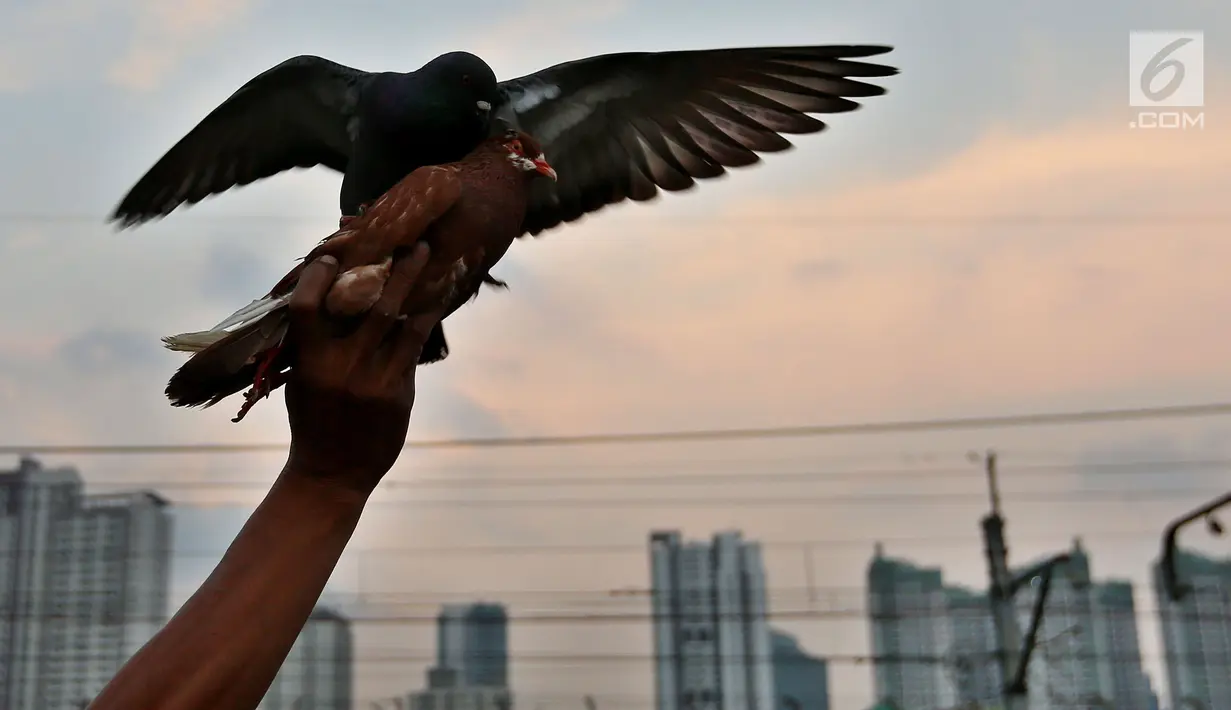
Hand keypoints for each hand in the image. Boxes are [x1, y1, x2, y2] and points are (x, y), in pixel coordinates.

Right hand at [282, 243, 442, 494]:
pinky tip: (438, 298)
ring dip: (414, 282)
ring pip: (396, 318)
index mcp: (308, 362)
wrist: (332, 474)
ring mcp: (371, 379)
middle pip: (365, 303)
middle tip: (407, 239)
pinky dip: (425, 317)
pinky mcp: (397, 391)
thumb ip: (314, 344)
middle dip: (387, 267)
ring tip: (428, 255)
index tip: (332, 255)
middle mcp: (339, 366)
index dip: (318, 276)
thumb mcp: (301, 381)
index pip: (307, 306)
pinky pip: (414, 344)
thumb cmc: (313, 422)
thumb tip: (331, 300)